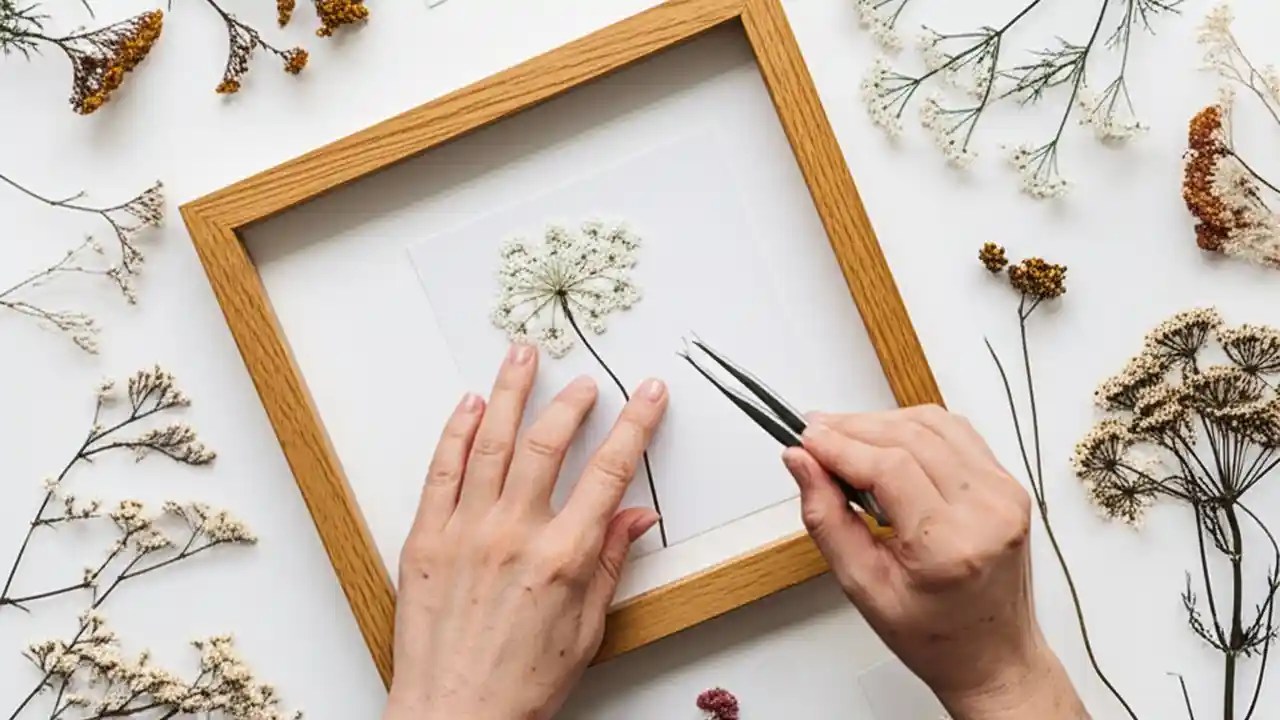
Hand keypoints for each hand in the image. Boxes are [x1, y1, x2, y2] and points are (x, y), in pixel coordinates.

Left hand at [385, 344, 667, 719]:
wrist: (453, 717)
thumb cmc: (520, 684)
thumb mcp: (588, 630)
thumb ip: (612, 562)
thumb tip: (636, 514)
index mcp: (563, 557)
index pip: (609, 471)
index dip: (635, 424)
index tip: (648, 394)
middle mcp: (514, 534)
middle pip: (548, 443)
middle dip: (572, 401)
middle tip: (584, 381)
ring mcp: (464, 531)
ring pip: (490, 441)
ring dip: (510, 391)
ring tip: (521, 356)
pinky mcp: (425, 539)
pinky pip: (442, 469)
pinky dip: (456, 431)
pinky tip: (470, 405)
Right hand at [783, 406, 1087, 719]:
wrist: (993, 656)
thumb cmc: (935, 636)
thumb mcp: (863, 587)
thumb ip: (827, 519)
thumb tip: (801, 463)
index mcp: (950, 545)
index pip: (888, 467)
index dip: (839, 445)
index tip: (805, 440)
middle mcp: (986, 511)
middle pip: (910, 436)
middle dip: (853, 427)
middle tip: (814, 434)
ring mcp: (1004, 494)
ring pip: (934, 424)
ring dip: (882, 422)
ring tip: (844, 437)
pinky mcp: (1008, 485)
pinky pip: (957, 433)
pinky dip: (914, 428)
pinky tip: (886, 441)